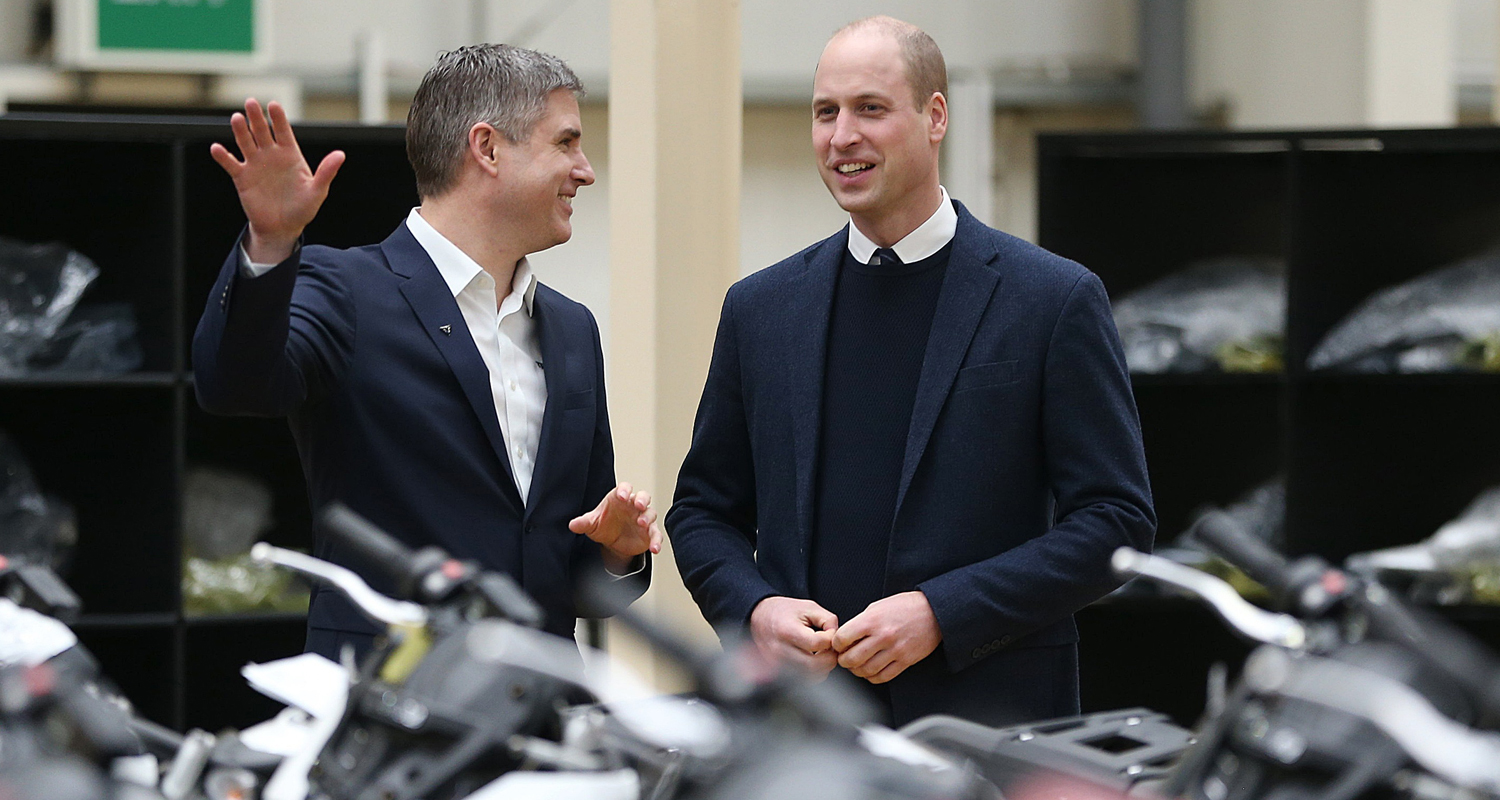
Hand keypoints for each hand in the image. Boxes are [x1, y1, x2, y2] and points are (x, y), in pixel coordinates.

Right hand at [210, 98, 344, 262]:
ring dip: (240, 131)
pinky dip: (223, 156)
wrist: (283, 228)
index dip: (279, 118)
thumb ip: (326, 172)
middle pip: (262, 131)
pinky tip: (217, 148)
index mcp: (290, 155)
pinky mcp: (242, 178)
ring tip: (237, 118)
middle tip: (251, 102)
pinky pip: (231, 164)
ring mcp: (255, 164)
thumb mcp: (317, 191)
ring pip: (245, 142)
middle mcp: (271, 155)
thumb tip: (341, 154)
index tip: (274, 105)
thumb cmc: (303, 208)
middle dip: (257, 118)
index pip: (284, 131)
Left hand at [569, 483, 663, 568]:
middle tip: (638, 505)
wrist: (612, 543)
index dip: (624, 490)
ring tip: (641, 524)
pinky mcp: (649, 533)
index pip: (624, 488)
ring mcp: (643, 518)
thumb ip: (583, 523)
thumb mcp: (592, 524)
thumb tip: (573, 524)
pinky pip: (656, 534)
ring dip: (648, 518)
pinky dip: (657, 540)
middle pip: (643, 496)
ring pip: (651, 513)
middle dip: (642, 499)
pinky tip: (654, 548)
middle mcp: (633, 506)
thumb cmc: (604, 525)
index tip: (621, 495)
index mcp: (619, 498)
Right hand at [749, 596, 838, 678]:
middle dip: (829, 658)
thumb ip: (828, 620)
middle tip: (831, 649)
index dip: (830, 639)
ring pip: (810, 677)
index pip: (816, 643)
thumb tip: (837, 638)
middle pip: (813, 666)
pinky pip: (803, 680)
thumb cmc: (785, 612)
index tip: (829, 634)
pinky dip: (813, 673)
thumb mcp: (809, 607)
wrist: (761, 617)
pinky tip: (813, 660)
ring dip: (822, 668)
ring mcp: (777, 664)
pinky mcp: (777, 673)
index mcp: (787, 630)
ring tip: (821, 653)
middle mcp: (779, 650)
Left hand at [832, 591, 941, 683]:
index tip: (838, 645)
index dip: (836, 644)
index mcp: (872, 620)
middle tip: (844, 658)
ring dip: (857, 671)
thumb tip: (846, 638)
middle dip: (843, 661)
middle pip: (852, 659)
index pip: (842, 639)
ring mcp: (895, 650)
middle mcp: (882, 636)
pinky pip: (884, 676)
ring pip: (866, 670)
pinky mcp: (906, 661)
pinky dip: (873, 677)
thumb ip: (861, 622)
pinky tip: (871, 671)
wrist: (933, 611)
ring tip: (856, 666)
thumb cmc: (905, 606)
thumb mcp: (878, 607)